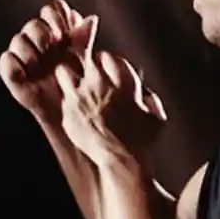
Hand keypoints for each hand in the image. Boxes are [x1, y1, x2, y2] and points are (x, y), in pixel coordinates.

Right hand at [0, 0, 97, 124]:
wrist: (69, 114)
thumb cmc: (79, 86)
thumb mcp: (85, 62)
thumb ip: (84, 41)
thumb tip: (92, 19)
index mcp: (58, 33)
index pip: (52, 12)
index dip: (56, 15)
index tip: (65, 25)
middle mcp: (39, 42)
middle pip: (34, 25)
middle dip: (41, 29)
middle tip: (52, 40)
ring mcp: (25, 58)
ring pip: (18, 40)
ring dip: (28, 45)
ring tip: (39, 57)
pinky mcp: (14, 75)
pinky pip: (6, 62)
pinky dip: (13, 62)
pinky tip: (27, 68)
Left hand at [54, 36, 166, 166]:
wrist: (122, 161)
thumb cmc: (143, 141)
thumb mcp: (156, 116)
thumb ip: (147, 97)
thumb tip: (140, 87)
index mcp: (122, 82)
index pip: (107, 57)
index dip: (107, 64)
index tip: (107, 72)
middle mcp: (99, 86)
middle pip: (84, 59)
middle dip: (87, 67)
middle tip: (91, 79)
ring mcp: (80, 99)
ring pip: (64, 72)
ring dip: (69, 77)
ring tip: (75, 87)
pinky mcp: (68, 114)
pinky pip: (63, 99)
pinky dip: (69, 103)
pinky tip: (77, 112)